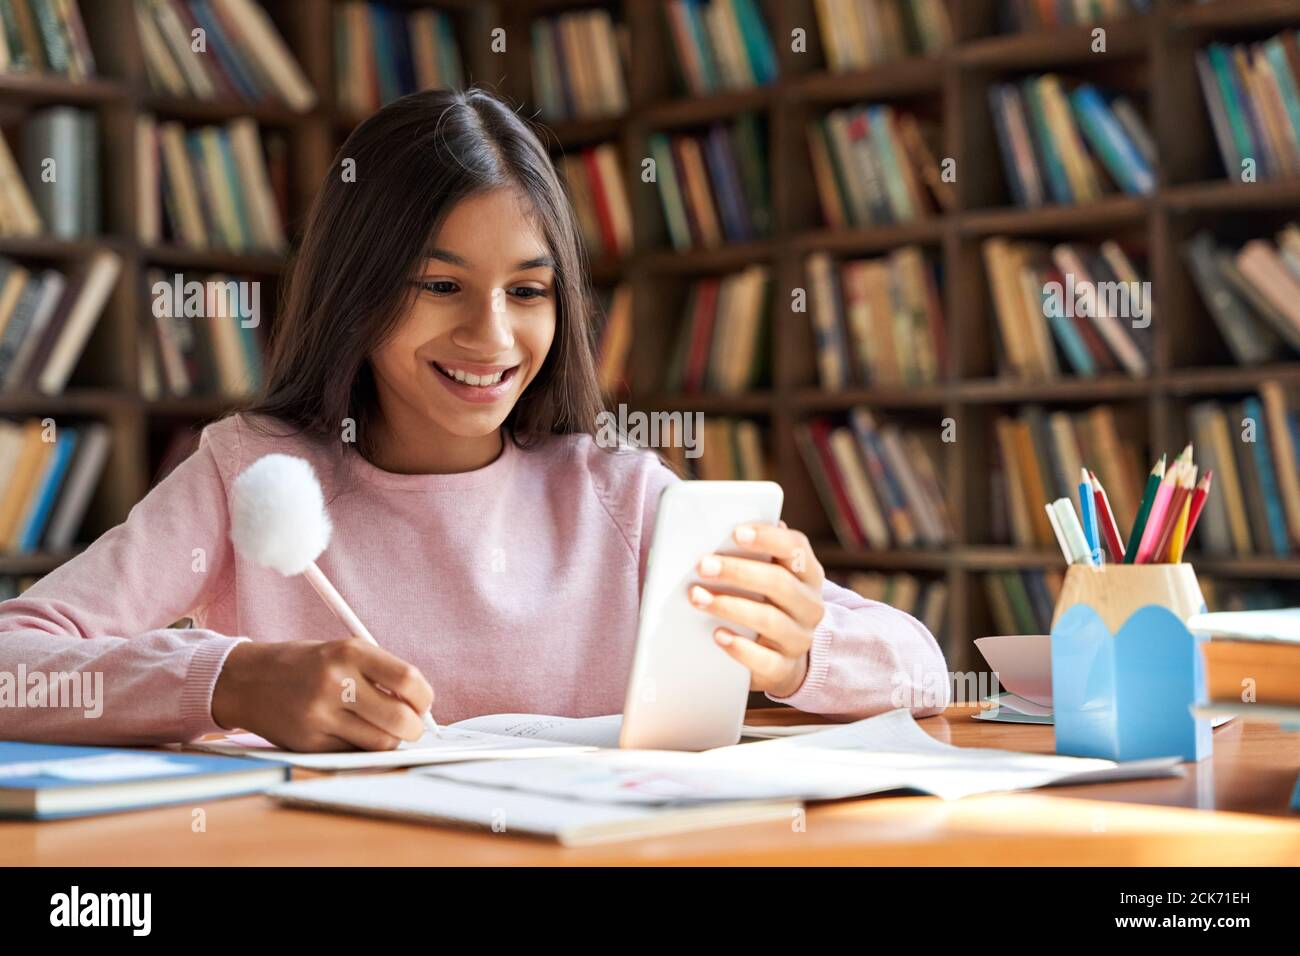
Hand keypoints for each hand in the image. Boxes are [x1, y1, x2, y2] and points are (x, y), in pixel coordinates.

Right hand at [211, 638, 434, 751]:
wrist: (246, 680)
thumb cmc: (305, 665)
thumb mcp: (342, 652)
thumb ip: (380, 674)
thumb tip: (421, 708)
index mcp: (349, 652)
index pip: (408, 680)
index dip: (424, 698)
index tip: (424, 704)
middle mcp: (335, 682)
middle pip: (400, 719)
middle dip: (414, 728)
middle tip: (412, 726)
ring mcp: (320, 715)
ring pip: (380, 742)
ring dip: (390, 740)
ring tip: (382, 729)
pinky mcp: (309, 742)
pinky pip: (354, 752)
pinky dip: (361, 747)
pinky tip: (351, 733)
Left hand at [688, 522, 825, 697]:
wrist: (781, 655)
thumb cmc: (765, 603)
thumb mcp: (766, 576)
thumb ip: (754, 553)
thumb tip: (723, 528)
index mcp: (807, 573)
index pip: (795, 548)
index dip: (768, 538)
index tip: (736, 533)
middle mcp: (810, 604)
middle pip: (779, 583)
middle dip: (738, 572)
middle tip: (703, 566)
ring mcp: (799, 637)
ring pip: (770, 620)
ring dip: (730, 606)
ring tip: (697, 597)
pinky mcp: (784, 667)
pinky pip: (765, 659)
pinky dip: (740, 647)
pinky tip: (718, 635)